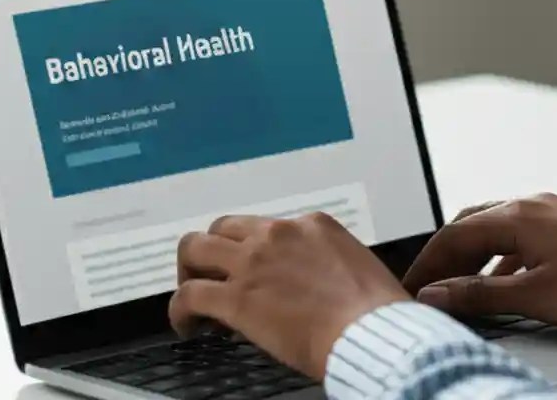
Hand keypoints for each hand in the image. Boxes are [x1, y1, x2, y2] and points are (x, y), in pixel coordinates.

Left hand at [169, 212, 408, 378]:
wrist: (372, 331)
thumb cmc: (375, 310)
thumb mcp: (353, 266)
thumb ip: (324, 264)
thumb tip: (306, 284)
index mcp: (312, 225)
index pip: (266, 227)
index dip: (254, 251)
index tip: (255, 274)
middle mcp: (278, 234)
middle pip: (224, 227)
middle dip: (214, 252)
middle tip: (214, 277)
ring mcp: (254, 262)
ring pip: (195, 248)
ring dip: (189, 271)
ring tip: (193, 295)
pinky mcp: (237, 297)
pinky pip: (189, 296)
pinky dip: (181, 311)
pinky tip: (188, 326)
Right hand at [403, 193, 556, 326]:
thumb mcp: (535, 296)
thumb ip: (479, 294)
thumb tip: (437, 294)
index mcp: (519, 214)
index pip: (453, 234)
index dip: (426, 263)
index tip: (408, 287)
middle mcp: (533, 205)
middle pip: (470, 226)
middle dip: (444, 257)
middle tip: (426, 287)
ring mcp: (553, 214)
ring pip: (494, 232)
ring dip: (471, 260)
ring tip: (456, 290)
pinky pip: (518, 239)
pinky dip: (498, 261)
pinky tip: (500, 286)